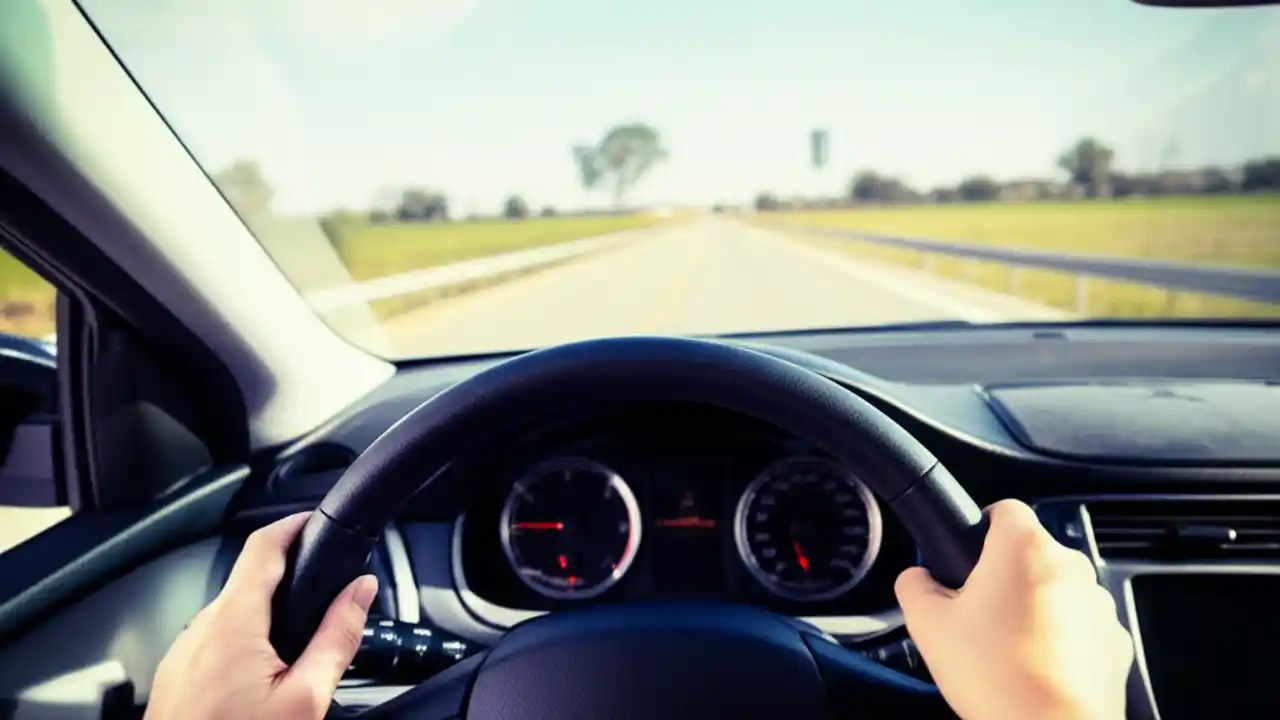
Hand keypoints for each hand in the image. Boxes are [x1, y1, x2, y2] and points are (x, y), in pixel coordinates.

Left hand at [145, 513, 377, 719]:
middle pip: (250, 580)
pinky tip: (262, 682)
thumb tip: (360, 591)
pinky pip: (215, 643)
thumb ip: (337, 637)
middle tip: (326, 596)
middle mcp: (200, 628)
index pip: (264, 545)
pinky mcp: (176, 676)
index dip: (295, 524)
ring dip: (266, 616)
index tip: (318, 522)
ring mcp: (182, 652)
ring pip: (231, 614)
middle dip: (289, 581)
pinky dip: (244, 645)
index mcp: (233, 622)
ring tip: (298, 648)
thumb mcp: (305, 699)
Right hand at [895, 499, 1132, 719]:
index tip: (968, 556)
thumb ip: (914, 584)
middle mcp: (1069, 566)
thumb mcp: (927, 625)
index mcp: (1023, 548)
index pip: (1003, 508)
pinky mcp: (1115, 639)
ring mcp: (1098, 603)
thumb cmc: (997, 678)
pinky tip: (1034, 666)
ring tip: (1006, 648)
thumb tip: (917, 577)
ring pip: (1055, 588)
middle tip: (976, 614)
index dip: (980, 528)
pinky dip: (1060, 637)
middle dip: (1003, 575)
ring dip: (1033, 606)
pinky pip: (1079, 624)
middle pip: (1028, 552)